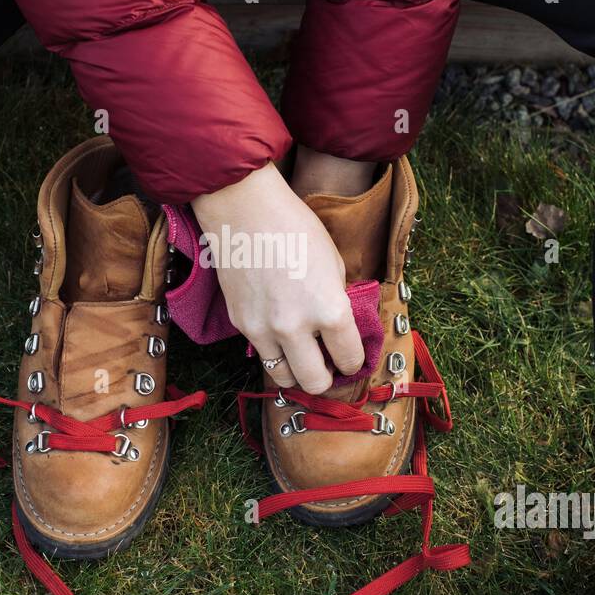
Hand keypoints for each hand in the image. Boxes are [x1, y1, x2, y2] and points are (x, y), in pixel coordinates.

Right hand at [192, 164, 363, 393]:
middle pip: (315, 384)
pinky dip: (273, 349)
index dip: (354, 361)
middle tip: (328, 365)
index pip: (350, 360)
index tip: (351, 358)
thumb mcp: (334, 264)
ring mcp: (263, 330)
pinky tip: (278, 328)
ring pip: (283, 377)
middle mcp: (295, 327)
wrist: (244, 210)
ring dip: (296, 370)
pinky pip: (262, 352)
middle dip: (326, 379)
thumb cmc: (294, 227)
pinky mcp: (240, 324)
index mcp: (329, 310)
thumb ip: (338, 301)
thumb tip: (340, 330)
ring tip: (301, 352)